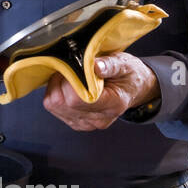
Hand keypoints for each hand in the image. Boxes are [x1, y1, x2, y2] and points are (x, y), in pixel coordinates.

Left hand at [42, 52, 160, 131]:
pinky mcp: (77, 123)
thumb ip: (110, 65)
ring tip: (70, 76)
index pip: (78, 99)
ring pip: (54, 105)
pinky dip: (56, 93)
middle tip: (71, 68)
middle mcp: (99, 119)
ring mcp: (87, 123)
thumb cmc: (129, 75)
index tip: (74, 67)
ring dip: (56, 87)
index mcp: (113, 104)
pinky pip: (54, 108)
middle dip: (61, 82)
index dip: (69, 81)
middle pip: (62, 103)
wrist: (133, 88)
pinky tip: (68, 86)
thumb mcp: (125, 64)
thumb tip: (95, 66)